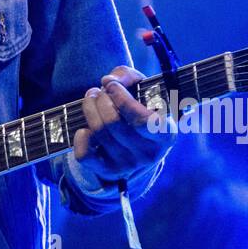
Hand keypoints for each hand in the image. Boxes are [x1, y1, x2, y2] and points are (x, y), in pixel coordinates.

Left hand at [72, 64, 173, 183]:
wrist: (138, 139)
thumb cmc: (141, 106)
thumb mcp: (142, 88)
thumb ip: (128, 76)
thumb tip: (108, 81)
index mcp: (166, 134)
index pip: (142, 121)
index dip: (122, 99)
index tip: (111, 85)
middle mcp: (150, 154)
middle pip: (113, 123)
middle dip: (100, 100)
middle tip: (97, 91)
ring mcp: (129, 165)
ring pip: (98, 133)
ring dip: (89, 110)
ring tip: (91, 100)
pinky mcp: (109, 172)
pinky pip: (85, 155)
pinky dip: (81, 137)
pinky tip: (86, 128)